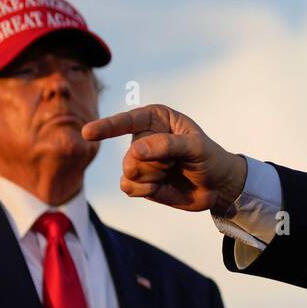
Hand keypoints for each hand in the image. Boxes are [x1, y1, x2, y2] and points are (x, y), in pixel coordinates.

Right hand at [81, 104, 247, 212]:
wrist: (218, 186)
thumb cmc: (210, 159)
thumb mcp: (196, 148)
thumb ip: (167, 145)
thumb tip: (134, 151)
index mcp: (156, 118)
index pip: (128, 120)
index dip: (107, 127)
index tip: (88, 133)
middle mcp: (143, 135)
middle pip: (132, 153)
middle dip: (158, 162)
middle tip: (177, 161)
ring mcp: (138, 159)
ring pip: (129, 170)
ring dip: (153, 176)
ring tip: (171, 171)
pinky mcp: (138, 181)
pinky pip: (128, 186)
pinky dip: (146, 189)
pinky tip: (161, 186)